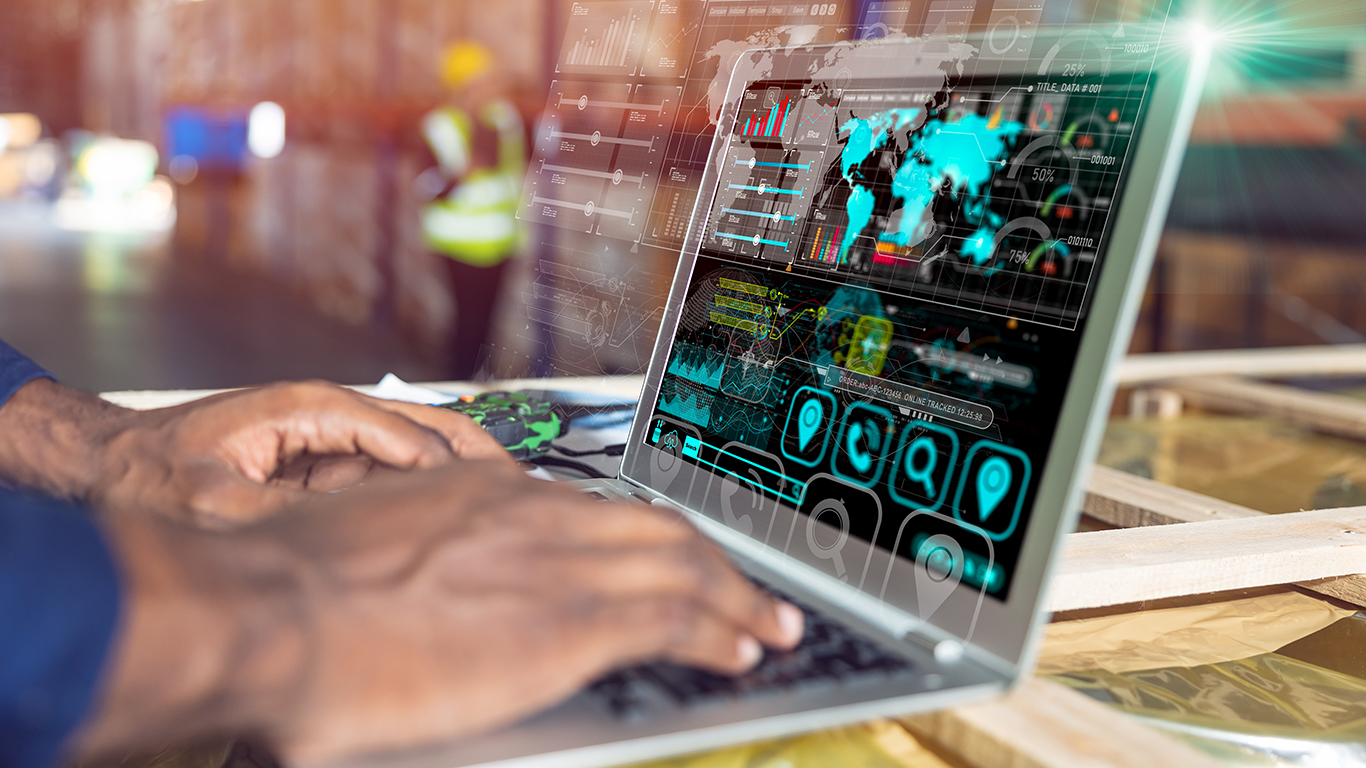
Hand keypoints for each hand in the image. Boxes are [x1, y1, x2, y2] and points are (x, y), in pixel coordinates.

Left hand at [0, 378, 512, 526]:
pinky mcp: (321, 459)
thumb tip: (344, 532)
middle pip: (421, 424)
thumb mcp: (212, 500)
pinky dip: (420, 488)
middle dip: (470, 451)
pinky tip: (449, 513)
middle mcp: (325, 413)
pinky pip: (384, 471)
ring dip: (452, 470)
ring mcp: (326, 436)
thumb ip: (283, 511)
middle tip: (517, 483)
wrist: (113, 465)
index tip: (473, 498)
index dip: (437, 464)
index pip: (394, 430)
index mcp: (308, 406)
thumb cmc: (151, 470)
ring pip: (409, 447)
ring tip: (501, 497)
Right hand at [77, 462, 804, 764]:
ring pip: (682, 564)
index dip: (646, 534)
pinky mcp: (570, 622)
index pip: (595, 507)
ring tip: (766, 623)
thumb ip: (417, 552)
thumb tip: (428, 586)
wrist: (274, 613)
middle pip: (656, 529)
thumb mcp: (369, 544)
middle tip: (749, 590)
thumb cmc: (297, 589)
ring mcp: (558, 563)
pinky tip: (741, 647)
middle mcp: (536, 515)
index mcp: (487, 495)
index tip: (669, 556)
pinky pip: (675, 616)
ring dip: (734, 597)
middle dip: (713, 562)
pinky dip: (720, 628)